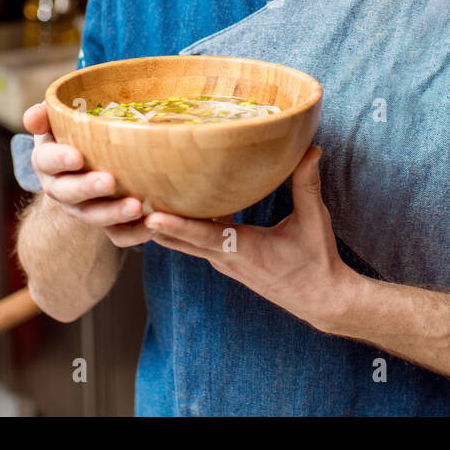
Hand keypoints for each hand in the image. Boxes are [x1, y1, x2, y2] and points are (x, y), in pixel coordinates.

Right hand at [22, 101, 150, 247]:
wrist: (90, 161)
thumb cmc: (77, 131)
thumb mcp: (59, 119)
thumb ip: (46, 115)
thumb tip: (32, 116)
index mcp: (48, 161)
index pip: (46, 160)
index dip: (59, 159)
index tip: (77, 157)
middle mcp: (62, 188)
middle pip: (69, 192)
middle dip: (88, 188)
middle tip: (109, 182)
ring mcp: (83, 208)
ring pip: (94, 216)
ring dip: (114, 213)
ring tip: (136, 206)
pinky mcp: (107, 224)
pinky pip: (118, 235)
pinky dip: (134, 233)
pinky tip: (152, 224)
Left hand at [143, 146, 355, 329]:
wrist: (320, 300)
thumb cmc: (316, 262)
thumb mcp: (313, 221)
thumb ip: (307, 184)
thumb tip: (310, 149)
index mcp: (243, 250)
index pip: (203, 237)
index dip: (177, 226)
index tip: (152, 216)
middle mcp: (225, 259)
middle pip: (180, 240)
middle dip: (155, 220)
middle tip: (129, 197)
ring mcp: (223, 263)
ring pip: (183, 242)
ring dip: (162, 225)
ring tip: (139, 198)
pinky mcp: (225, 262)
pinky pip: (195, 243)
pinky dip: (180, 227)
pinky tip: (173, 206)